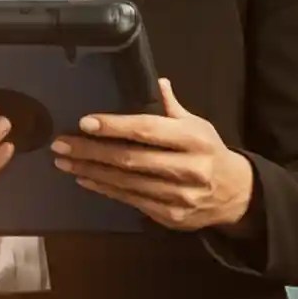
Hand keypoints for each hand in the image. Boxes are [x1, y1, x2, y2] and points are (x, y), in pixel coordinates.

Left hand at [51, 78, 255, 232]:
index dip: (115, 126)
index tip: (86, 122)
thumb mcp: (198, 125)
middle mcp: (188, 168)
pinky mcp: (170, 216)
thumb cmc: (210, 153)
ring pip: (126, 183)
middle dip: (92, 151)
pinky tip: (85, 180)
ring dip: (91, 172)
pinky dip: (105, 189)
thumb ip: (173, 108)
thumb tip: (157, 82)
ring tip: (65, 163)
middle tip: (62, 145)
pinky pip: (131, 200)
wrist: (236, 194)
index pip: (148, 130)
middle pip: (131, 159)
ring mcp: (179, 195)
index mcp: (194, 139)